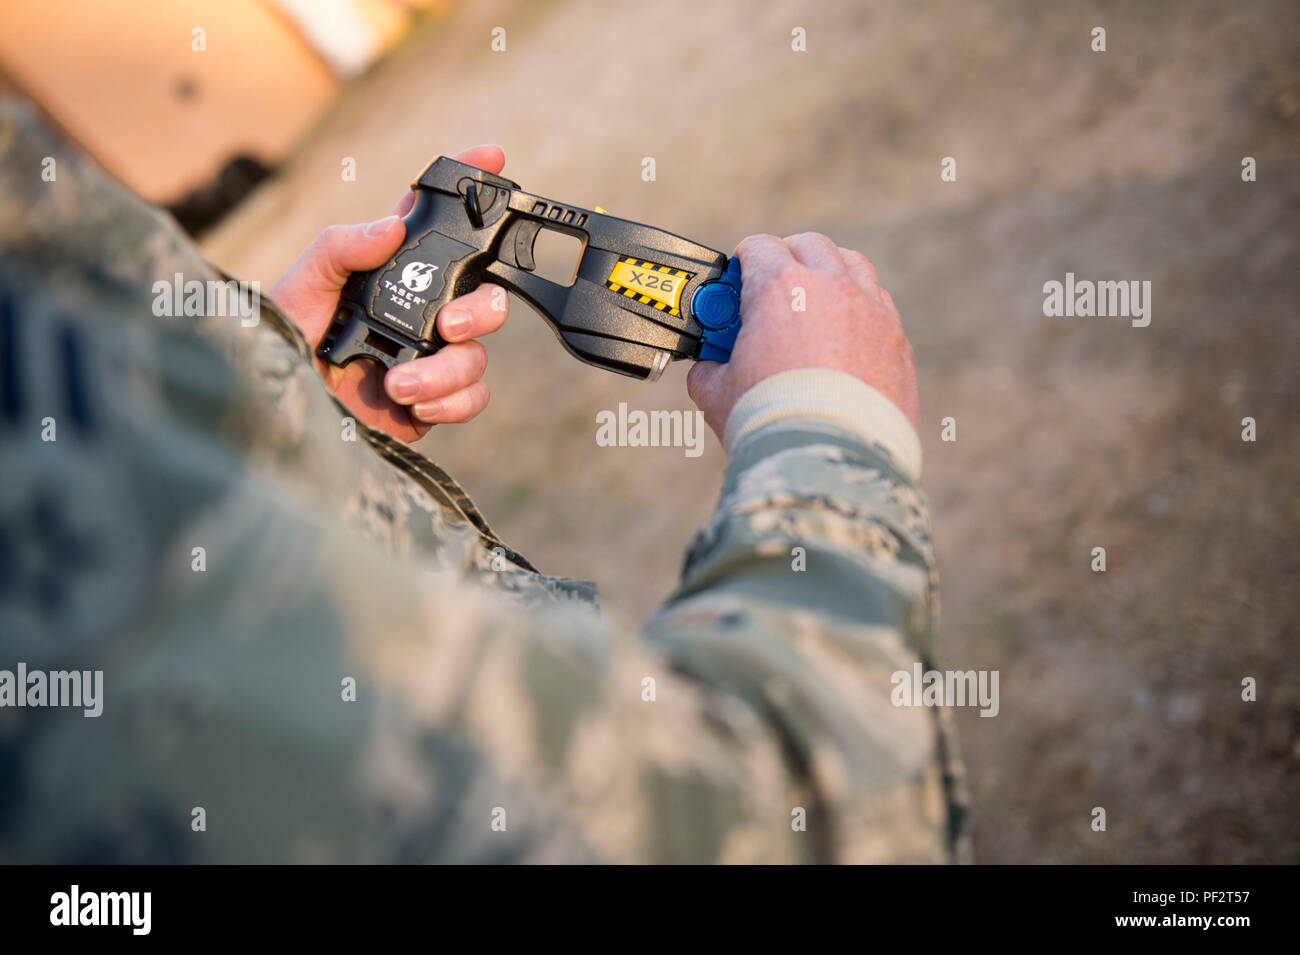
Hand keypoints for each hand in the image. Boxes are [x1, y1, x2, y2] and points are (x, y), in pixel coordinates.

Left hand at [270, 145, 508, 442]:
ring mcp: (430, 358)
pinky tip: (415, 403)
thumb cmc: (282, 341)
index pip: (439, 223)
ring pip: (478, 354)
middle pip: (485, 296)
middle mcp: (420, 312)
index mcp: (393, 272)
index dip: (470, 186)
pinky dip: (453, 401)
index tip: (492, 156)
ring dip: (447, 371)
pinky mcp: (433, 401)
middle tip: (448, 324)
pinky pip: (472, 396)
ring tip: (398, 384)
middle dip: (482, 310)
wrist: (279, 409)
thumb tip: (393, 226)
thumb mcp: (303, 283)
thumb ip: (342, 247)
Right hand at [686, 232, 916, 439]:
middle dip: (787, 260)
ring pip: (851, 264)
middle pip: (809, 246)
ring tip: (814, 306)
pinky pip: (879, 304)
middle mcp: (831, 286)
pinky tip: (844, 340)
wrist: (829, 459)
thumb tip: (709, 368)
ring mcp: (871, 309)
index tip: (735, 290)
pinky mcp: (897, 340)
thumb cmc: (769, 421)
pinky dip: (859, 310)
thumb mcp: (718, 394)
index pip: (758, 248)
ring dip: (829, 274)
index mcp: (780, 287)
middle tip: (771, 293)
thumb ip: (711, 368)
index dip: (740, 266)